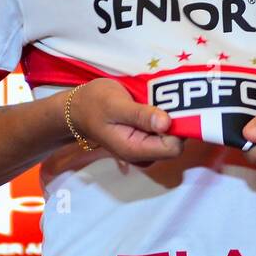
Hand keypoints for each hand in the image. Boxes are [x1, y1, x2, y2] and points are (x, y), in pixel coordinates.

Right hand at [66, 78, 183, 166]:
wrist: (78, 108)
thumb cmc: (95, 103)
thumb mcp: (116, 104)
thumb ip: (141, 115)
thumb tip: (167, 123)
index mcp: (135, 150)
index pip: (172, 147)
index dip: (177, 128)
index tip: (172, 107)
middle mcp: (143, 155)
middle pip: (175, 144)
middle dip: (175, 122)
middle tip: (163, 99)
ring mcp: (145, 150)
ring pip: (171, 137)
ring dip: (169, 118)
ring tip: (155, 100)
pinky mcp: (146, 141)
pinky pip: (164, 133)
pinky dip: (163, 119)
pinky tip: (153, 105)